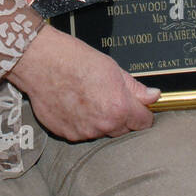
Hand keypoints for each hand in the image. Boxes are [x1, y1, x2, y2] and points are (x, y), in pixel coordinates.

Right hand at [7, 25, 158, 140]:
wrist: (42, 63)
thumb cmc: (76, 60)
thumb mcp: (113, 69)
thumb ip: (136, 88)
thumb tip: (153, 96)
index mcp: (119, 108)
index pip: (144, 123)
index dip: (142, 113)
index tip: (138, 107)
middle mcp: (103, 125)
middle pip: (123, 130)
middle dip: (121, 117)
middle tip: (108, 97)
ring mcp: (84, 132)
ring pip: (102, 131)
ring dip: (100, 121)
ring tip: (88, 98)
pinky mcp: (67, 135)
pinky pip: (82, 133)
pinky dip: (81, 123)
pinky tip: (74, 104)